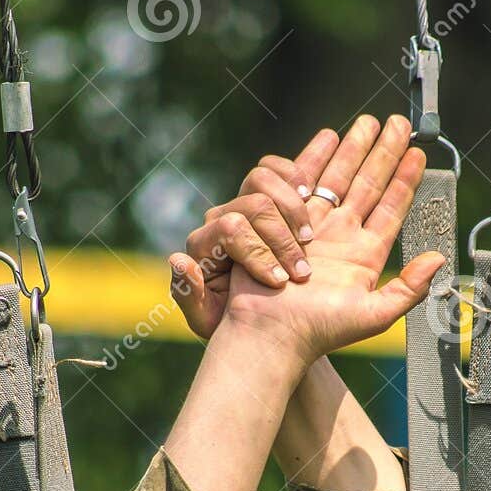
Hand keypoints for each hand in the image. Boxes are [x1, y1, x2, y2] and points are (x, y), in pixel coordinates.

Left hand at [169, 129, 341, 339]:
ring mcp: (243, 203)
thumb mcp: (209, 321)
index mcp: (203, 246)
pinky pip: (275, 168)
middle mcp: (220, 218)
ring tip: (309, 238)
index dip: (259, 253)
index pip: (232, 229)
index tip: (282, 283)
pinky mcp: (266, 197)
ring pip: (262, 179)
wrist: (257, 315)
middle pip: (253, 205)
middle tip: (303, 273)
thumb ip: (189, 295)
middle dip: (281, 239)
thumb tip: (178, 258)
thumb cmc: (231, 322)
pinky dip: (294, 176)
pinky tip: (312, 198)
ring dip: (292, 207)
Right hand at [221, 113, 444, 365]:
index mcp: (366, 257)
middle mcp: (343, 237)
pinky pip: (304, 182)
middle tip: (399, 123)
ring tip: (368, 123)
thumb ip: (409, 289)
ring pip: (340, 177)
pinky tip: (328, 139)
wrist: (271, 333)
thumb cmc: (319, 332)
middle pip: (369, 184)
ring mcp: (314, 227)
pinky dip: (316, 159)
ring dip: (354, 150)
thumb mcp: (374, 316)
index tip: (420, 154)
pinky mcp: (285, 223)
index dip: (407, 180)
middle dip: (384, 152)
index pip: (392, 209)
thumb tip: (439, 259)